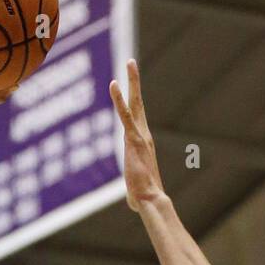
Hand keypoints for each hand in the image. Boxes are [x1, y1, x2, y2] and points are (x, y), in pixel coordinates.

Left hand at [109, 60, 164, 211]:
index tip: (128, 86)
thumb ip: (133, 189)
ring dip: (133, 81)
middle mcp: (144, 134)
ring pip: (135, 102)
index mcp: (143, 143)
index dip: (131, 101)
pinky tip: (114, 84)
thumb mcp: (135, 190)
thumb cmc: (143, 198)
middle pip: (139, 102)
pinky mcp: (133, 138)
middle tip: (131, 62)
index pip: (136, 118)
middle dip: (135, 82)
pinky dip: (119, 99)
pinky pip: (125, 114)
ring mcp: (140, 134)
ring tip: (130, 62)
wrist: (150, 199)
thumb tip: (134, 203)